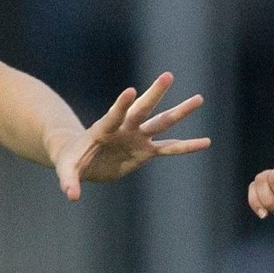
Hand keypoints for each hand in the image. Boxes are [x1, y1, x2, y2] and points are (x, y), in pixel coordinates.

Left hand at [50, 72, 209, 199]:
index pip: (115, 114)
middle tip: (168, 76)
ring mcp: (138, 137)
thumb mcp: (67, 169)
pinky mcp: (146, 150)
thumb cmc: (71, 160)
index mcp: (104, 128)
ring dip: (180, 111)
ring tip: (199, 98)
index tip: (132, 90)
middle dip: (155, 93)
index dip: (122, 104)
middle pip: (143, 109)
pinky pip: (170, 148)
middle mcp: (125, 128)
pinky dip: (187, 146)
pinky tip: (206, 143)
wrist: (82, 159)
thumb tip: (71, 196)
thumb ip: (69, 180)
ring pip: (162, 122)